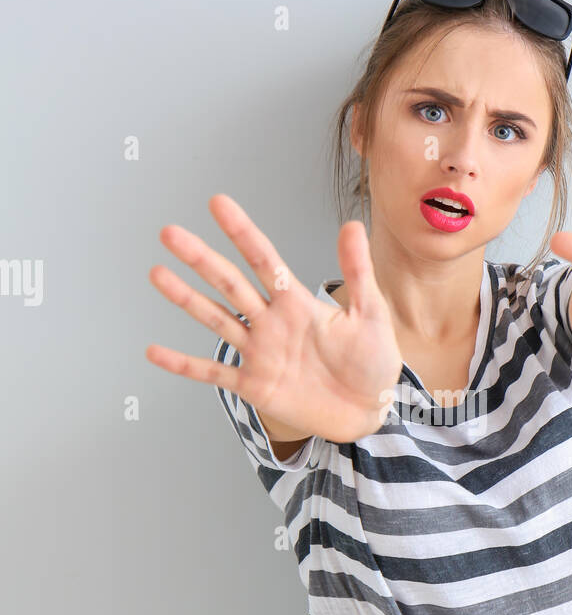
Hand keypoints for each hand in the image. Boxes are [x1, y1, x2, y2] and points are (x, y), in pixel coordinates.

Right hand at [146, 195, 403, 442]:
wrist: (369, 411)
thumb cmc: (373, 361)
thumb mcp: (371, 314)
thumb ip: (358, 273)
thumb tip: (352, 225)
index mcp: (296, 301)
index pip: (263, 258)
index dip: (241, 232)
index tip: (218, 203)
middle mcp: (271, 322)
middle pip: (229, 283)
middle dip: (200, 258)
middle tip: (170, 232)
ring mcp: (259, 353)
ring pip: (216, 319)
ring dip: (186, 298)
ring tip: (157, 274)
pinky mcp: (254, 385)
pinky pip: (213, 373)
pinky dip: (184, 364)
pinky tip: (155, 351)